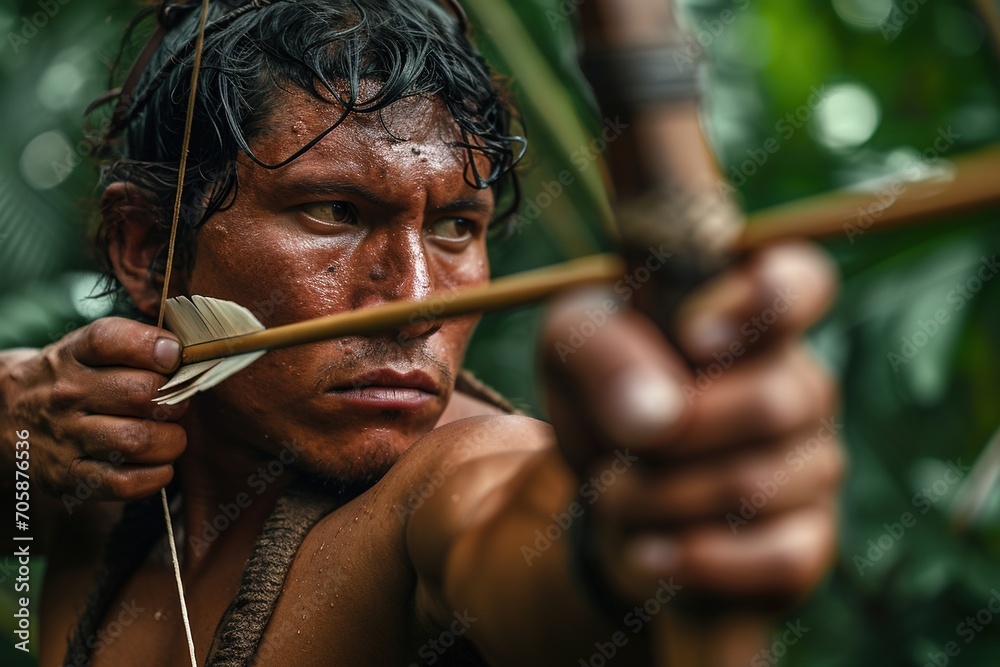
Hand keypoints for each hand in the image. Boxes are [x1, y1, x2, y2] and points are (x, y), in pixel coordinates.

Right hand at [1, 318, 188, 501]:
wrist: (7, 417)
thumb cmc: (72, 379)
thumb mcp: (90, 349)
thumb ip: (135, 343)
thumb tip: (181, 350)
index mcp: (73, 355)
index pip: (112, 341)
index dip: (153, 346)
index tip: (174, 355)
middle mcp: (67, 395)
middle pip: (140, 393)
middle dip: (174, 399)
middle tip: (177, 404)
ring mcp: (66, 437)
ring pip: (137, 440)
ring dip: (170, 440)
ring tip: (169, 435)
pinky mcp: (68, 477)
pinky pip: (125, 483)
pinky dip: (156, 476)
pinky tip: (160, 464)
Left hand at [541, 241, 842, 606]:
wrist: (606, 496)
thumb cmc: (603, 397)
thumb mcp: (570, 349)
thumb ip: (601, 351)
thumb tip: (658, 413)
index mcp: (746, 317)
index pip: (803, 280)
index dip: (772, 297)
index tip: (694, 337)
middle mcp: (797, 384)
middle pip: (773, 402)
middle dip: (667, 439)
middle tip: (613, 450)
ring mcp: (812, 464)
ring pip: (755, 486)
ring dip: (656, 499)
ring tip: (612, 494)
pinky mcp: (807, 541)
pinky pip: (778, 558)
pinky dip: (695, 559)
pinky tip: (647, 552)